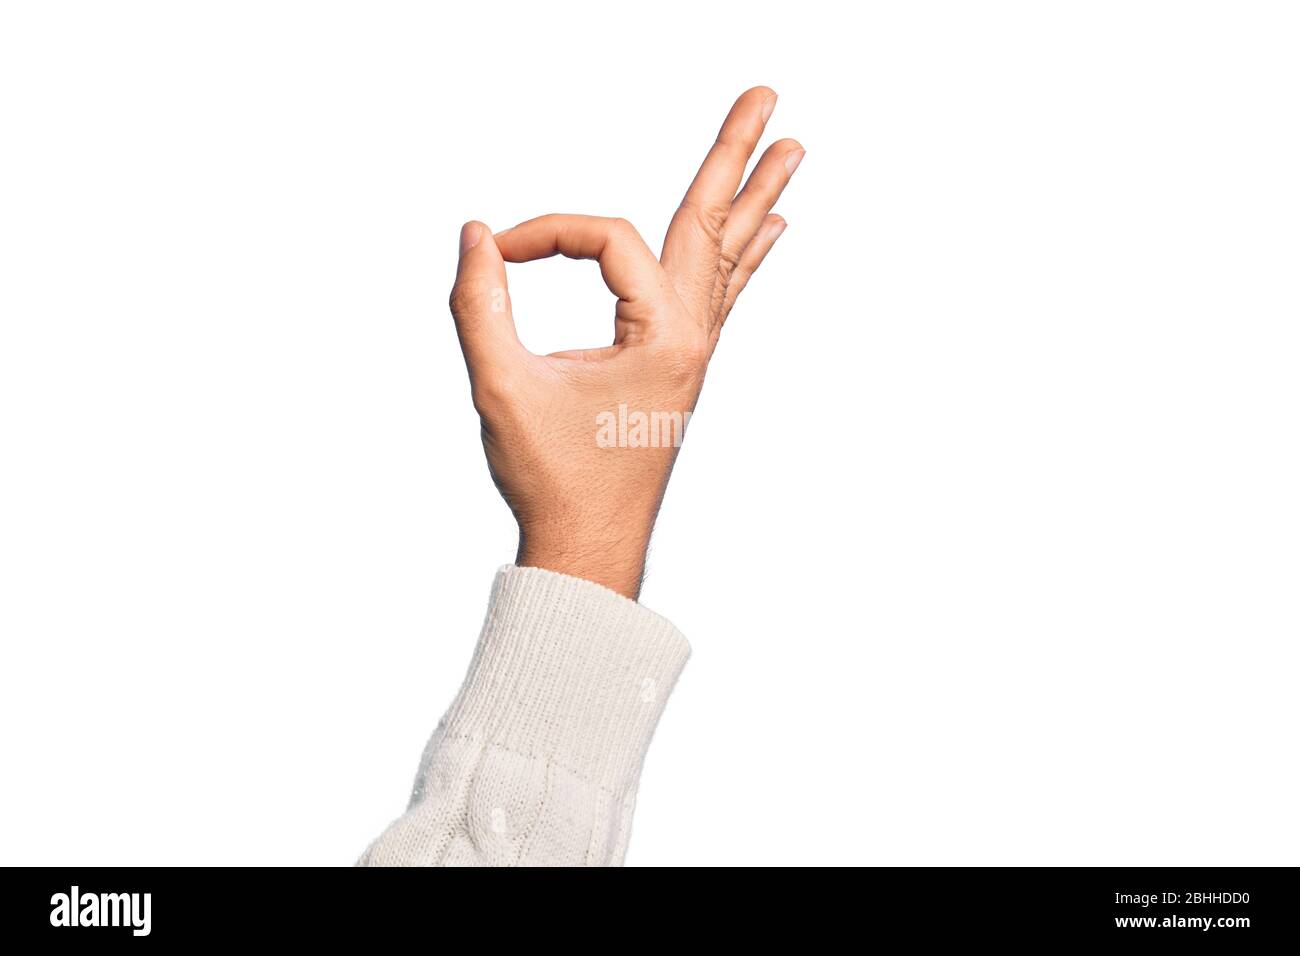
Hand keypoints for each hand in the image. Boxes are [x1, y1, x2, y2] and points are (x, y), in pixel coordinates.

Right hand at [449, 87, 802, 597]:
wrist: (590, 547)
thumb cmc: (552, 476)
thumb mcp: (502, 390)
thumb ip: (479, 307)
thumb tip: (475, 235)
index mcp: (662, 336)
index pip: (605, 240)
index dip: (544, 233)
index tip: (493, 254)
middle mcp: (692, 337)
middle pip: (712, 222)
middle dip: (734, 155)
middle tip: (767, 94)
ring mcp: (693, 352)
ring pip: (728, 256)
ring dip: (754, 198)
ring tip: (791, 149)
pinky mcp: (680, 367)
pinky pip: (722, 293)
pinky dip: (746, 254)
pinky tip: (771, 230)